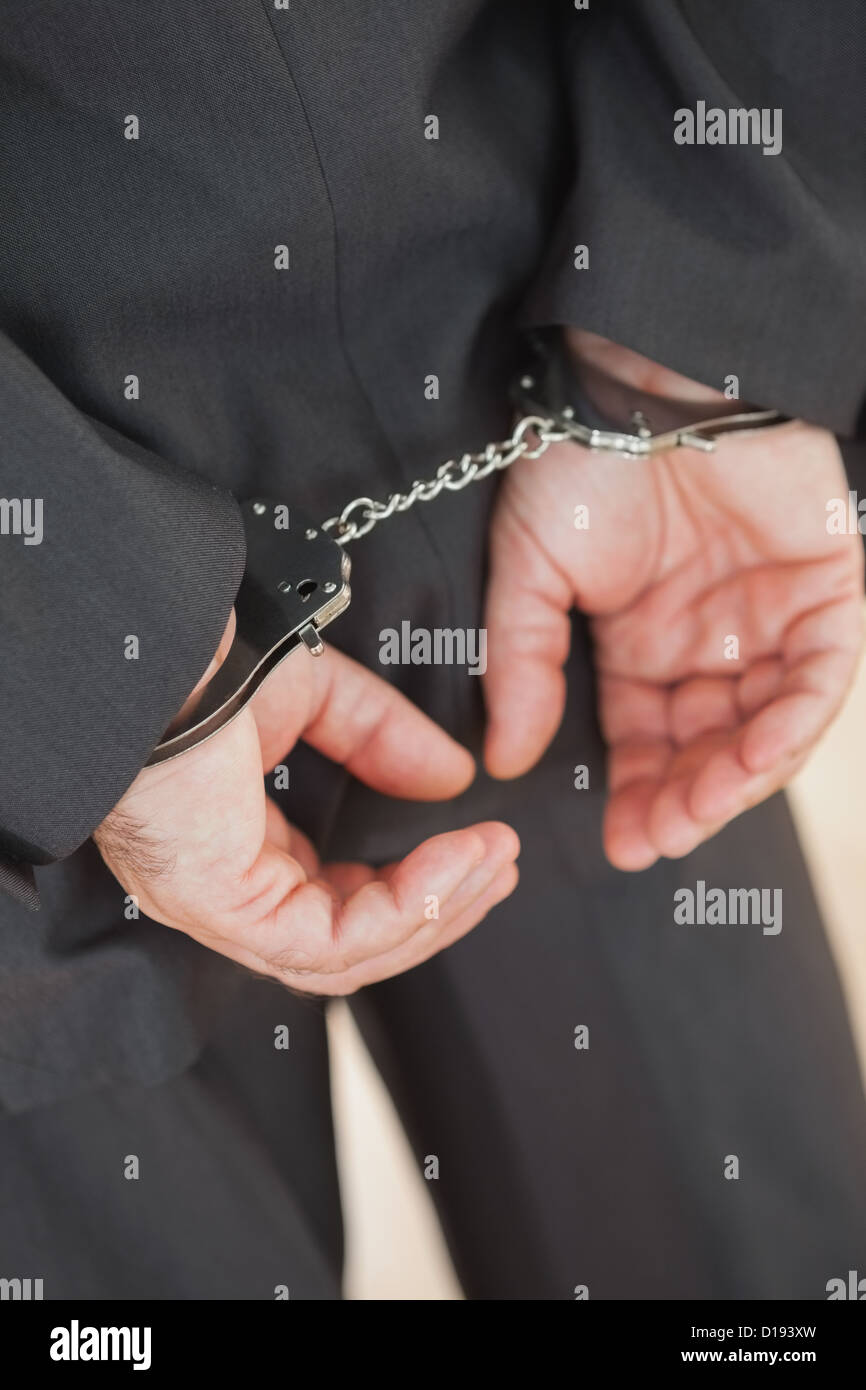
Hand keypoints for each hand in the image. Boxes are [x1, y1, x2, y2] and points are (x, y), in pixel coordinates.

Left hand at [95, 636, 518, 993]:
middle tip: (501, 865)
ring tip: (492, 860)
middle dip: (441, 909)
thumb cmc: (205, 666)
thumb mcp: (318, 699)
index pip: (338, 908)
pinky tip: (453, 860)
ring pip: (348, 959)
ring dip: (436, 911)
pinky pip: (331, 941)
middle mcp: (230, 894)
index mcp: (243, 852)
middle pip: (353, 948)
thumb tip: (453, 779)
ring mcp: (223, 909)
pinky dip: (407, 907)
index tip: (480, 849)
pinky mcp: (225, 907)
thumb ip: (383, 741)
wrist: (157, 644)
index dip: (418, 888)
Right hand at [483, 332, 863, 868]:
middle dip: (686, 801)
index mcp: (643, 643)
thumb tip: (507, 757)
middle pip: (709, 746)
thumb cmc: (581, 460)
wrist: (645, 369)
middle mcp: (708, 641)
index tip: (620, 844)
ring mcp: (770, 616)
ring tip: (699, 811)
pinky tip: (753, 760)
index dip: (637, 795)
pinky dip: (794, 722)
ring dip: (739, 777)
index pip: (647, 741)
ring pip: (769, 724)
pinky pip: (824, 675)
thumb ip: (524, 664)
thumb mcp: (528, 571)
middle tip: (659, 838)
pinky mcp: (827, 587)